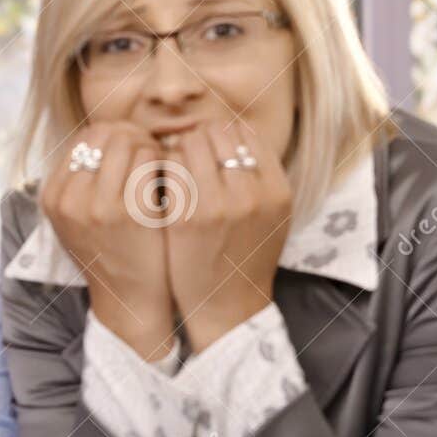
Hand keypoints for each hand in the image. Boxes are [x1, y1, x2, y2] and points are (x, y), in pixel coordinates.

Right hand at [39, 121, 174, 359]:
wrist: (130, 301)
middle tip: (151, 150)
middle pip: (103, 134)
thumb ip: (82, 180)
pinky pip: (150, 160)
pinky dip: (165, 160)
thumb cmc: (111, 254)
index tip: (132, 146)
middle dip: (132, 136)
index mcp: (53, 196)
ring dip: (150, 146)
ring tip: (163, 162)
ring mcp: (98, 205)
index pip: (82, 139)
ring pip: (127, 142)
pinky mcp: (131, 212)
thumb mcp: (78, 218)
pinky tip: (173, 175)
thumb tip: (106, 134)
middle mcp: (69, 198)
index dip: (112, 135)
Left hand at [164, 121, 291, 351]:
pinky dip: (161, 167)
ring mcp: (220, 204)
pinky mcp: (188, 216)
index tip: (205, 146)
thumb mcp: (269, 214)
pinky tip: (159, 182)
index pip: (243, 132)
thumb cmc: (244, 256)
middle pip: (216, 131)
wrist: (228, 306)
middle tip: (182, 154)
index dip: (219, 133)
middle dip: (195, 138)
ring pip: (190, 142)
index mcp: (277, 189)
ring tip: (171, 167)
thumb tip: (231, 131)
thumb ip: (258, 175)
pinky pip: (169, 167)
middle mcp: (253, 193)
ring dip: (175, 148)